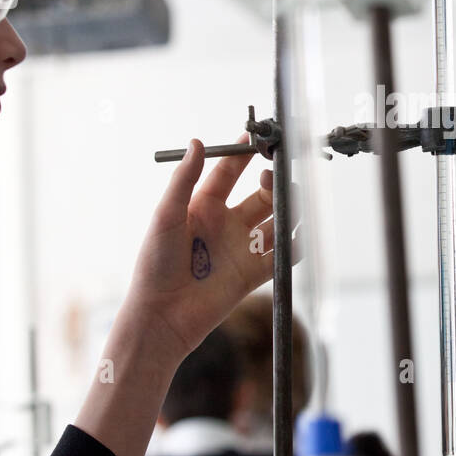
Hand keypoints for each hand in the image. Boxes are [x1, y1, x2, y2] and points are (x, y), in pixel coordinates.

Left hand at [125, 137, 284, 355]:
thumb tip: (197, 142)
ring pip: (277, 221)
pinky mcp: (253, 274)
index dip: (243, 155)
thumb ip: (183, 180)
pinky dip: (297, 242)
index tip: (259, 139)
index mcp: (202, 207)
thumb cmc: (154, 265)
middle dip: (272, 182)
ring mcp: (241, 249)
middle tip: (273, 176)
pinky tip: (301, 230)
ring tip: (290, 198)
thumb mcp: (165, 216)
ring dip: (288, 207)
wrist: (160, 316)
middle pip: (261, 195)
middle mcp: (225, 225)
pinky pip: (283, 255)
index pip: (228, 172)